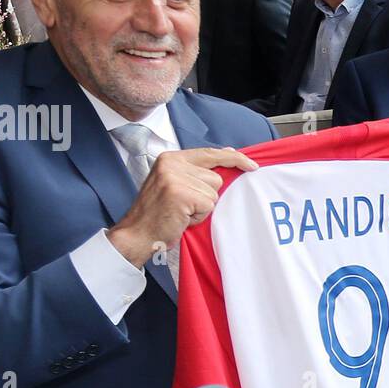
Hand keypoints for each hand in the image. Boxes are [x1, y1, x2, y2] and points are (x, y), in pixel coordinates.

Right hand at [107, 147, 257, 267]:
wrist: (137, 234)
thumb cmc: (158, 214)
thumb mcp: (175, 185)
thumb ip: (197, 172)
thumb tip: (229, 155)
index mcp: (171, 158)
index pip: (210, 153)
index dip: (233, 159)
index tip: (251, 165)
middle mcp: (172, 163)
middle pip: (216, 178)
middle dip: (206, 196)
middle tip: (184, 207)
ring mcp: (175, 177)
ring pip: (214, 192)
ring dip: (202, 207)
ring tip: (182, 212)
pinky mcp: (180, 193)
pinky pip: (209, 205)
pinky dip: (199, 216)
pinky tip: (182, 218)